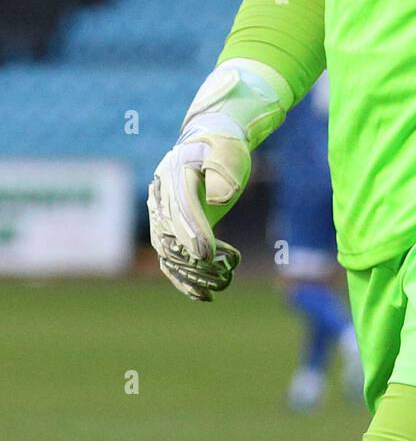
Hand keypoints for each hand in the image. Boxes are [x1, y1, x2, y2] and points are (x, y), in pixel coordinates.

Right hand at [147, 134, 250, 301]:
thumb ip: (223, 171)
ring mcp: (163, 217)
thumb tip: (220, 199)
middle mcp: (162, 199)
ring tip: (221, 287)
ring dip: (192, 275)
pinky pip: (172, 260)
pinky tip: (204, 296)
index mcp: (174, 175)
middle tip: (223, 274)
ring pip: (170, 254)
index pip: (181, 209)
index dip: (194, 233)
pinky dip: (185, 280)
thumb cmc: (223, 147)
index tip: (209, 254)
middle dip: (195, 259)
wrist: (210, 144)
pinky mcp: (173, 231)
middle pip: (171, 236)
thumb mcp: (228, 151)